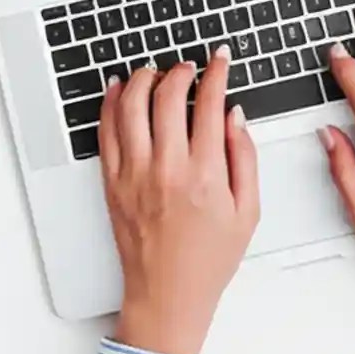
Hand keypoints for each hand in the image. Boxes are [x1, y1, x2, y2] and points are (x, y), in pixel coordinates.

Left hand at [98, 46, 259, 353]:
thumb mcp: (248, 212)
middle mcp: (166, 169)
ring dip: (143, 79)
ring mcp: (134, 174)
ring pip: (131, 106)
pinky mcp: (112, 182)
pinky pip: (106, 131)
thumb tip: (235, 116)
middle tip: (188, 67)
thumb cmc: (208, 259)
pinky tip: (121, 89)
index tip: (220, 59)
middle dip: (180, 71)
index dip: (216, 73)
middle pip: (167, 96)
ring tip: (154, 72)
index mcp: (205, 175)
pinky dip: (112, 103)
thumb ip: (244, 158)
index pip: (209, 104)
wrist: (167, 294)